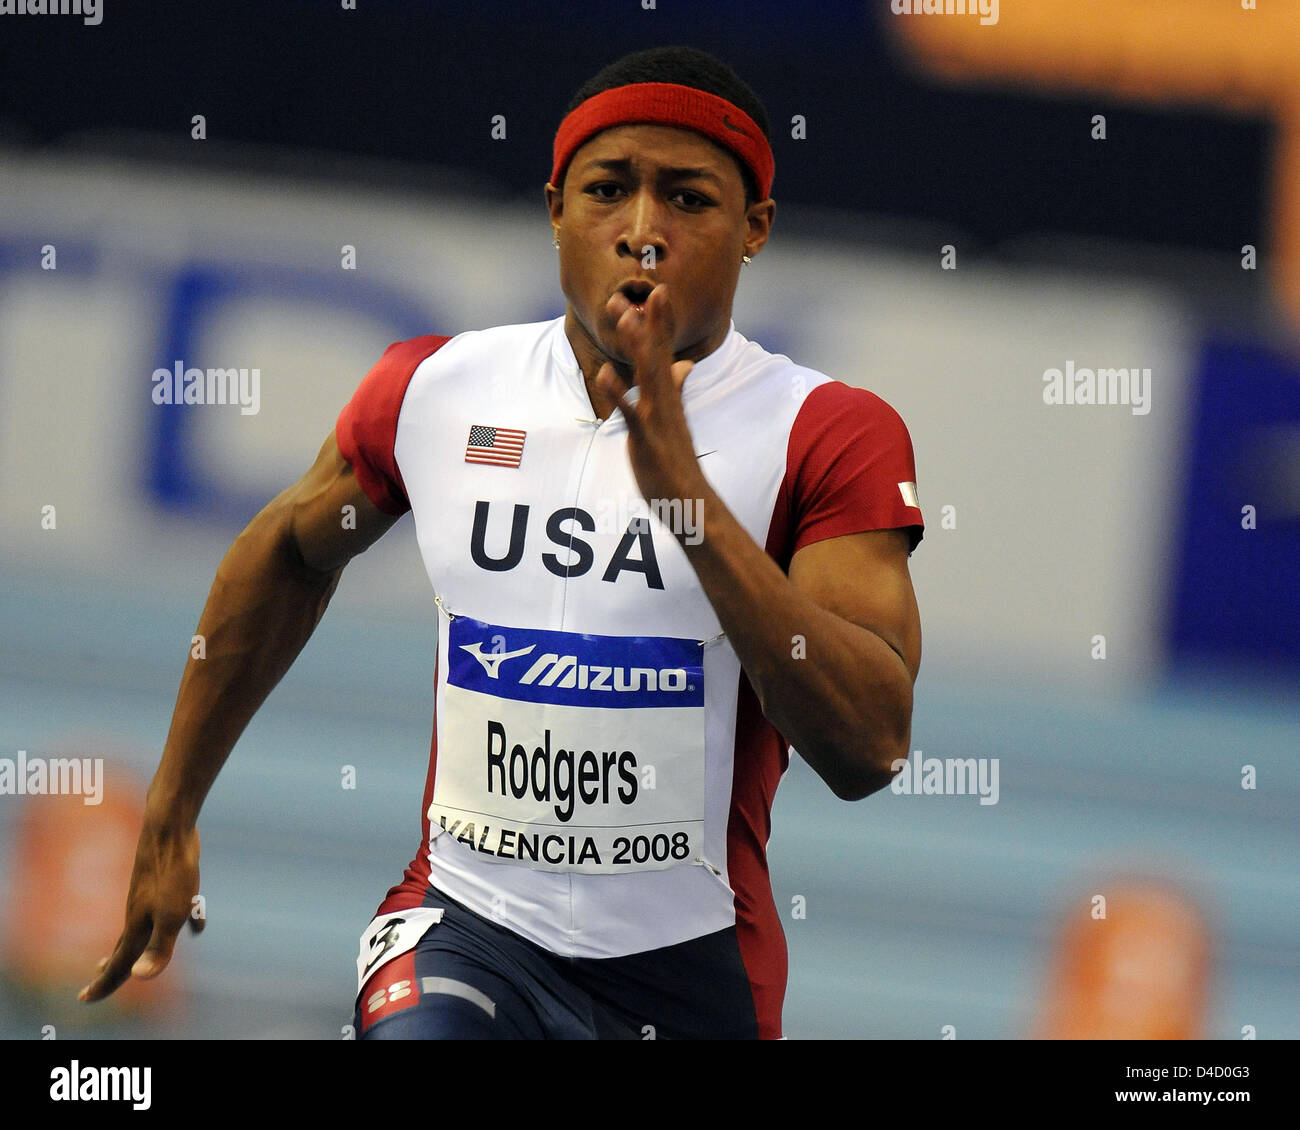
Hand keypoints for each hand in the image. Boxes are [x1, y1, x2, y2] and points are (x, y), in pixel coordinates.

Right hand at [78, 818, 202, 1001]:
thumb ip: (160, 947)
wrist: (169, 825)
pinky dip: (168, 926)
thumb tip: (140, 976)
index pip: (119, 964)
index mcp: (138, 926)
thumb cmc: (172, 871)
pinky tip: (195, 923)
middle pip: (123, 949)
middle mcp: (138, 913)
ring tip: (127, 960)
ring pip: (139, 930)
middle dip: (111, 971)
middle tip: (95, 985)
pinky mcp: (160, 881)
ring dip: (131, 949)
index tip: (85, 999)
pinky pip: (163, 911)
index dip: (105, 985)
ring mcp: (146, 896)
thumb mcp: (173, 913)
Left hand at [596, 283, 705, 506]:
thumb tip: (684, 362)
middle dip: (652, 322)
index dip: (662, 322)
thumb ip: (675, 387)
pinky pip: (630, 412)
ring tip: (627, 317)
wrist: (687, 499)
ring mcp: (656, 418)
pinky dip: (618, 393)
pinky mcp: (646, 438)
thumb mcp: (674, 418)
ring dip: (637, 347)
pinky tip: (605, 374)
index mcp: (669, 396)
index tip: (659, 291)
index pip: (667, 352)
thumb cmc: (676, 461)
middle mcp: (665, 401)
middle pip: (658, 355)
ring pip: (647, 376)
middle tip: (652, 289)